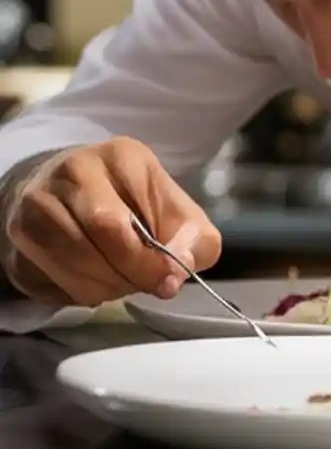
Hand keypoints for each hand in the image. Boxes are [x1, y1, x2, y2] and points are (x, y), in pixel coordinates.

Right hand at [2, 137, 220, 306]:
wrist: (85, 193)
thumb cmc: (143, 205)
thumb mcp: (183, 216)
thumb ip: (194, 244)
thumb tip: (173, 276)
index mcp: (119, 158)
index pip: (118, 224)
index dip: (145, 262)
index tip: (166, 278)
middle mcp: (69, 173)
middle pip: (89, 244)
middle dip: (126, 276)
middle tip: (144, 283)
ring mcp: (34, 204)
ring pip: (66, 265)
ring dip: (103, 287)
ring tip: (122, 279)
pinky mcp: (18, 236)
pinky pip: (47, 278)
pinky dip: (78, 290)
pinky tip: (95, 278)